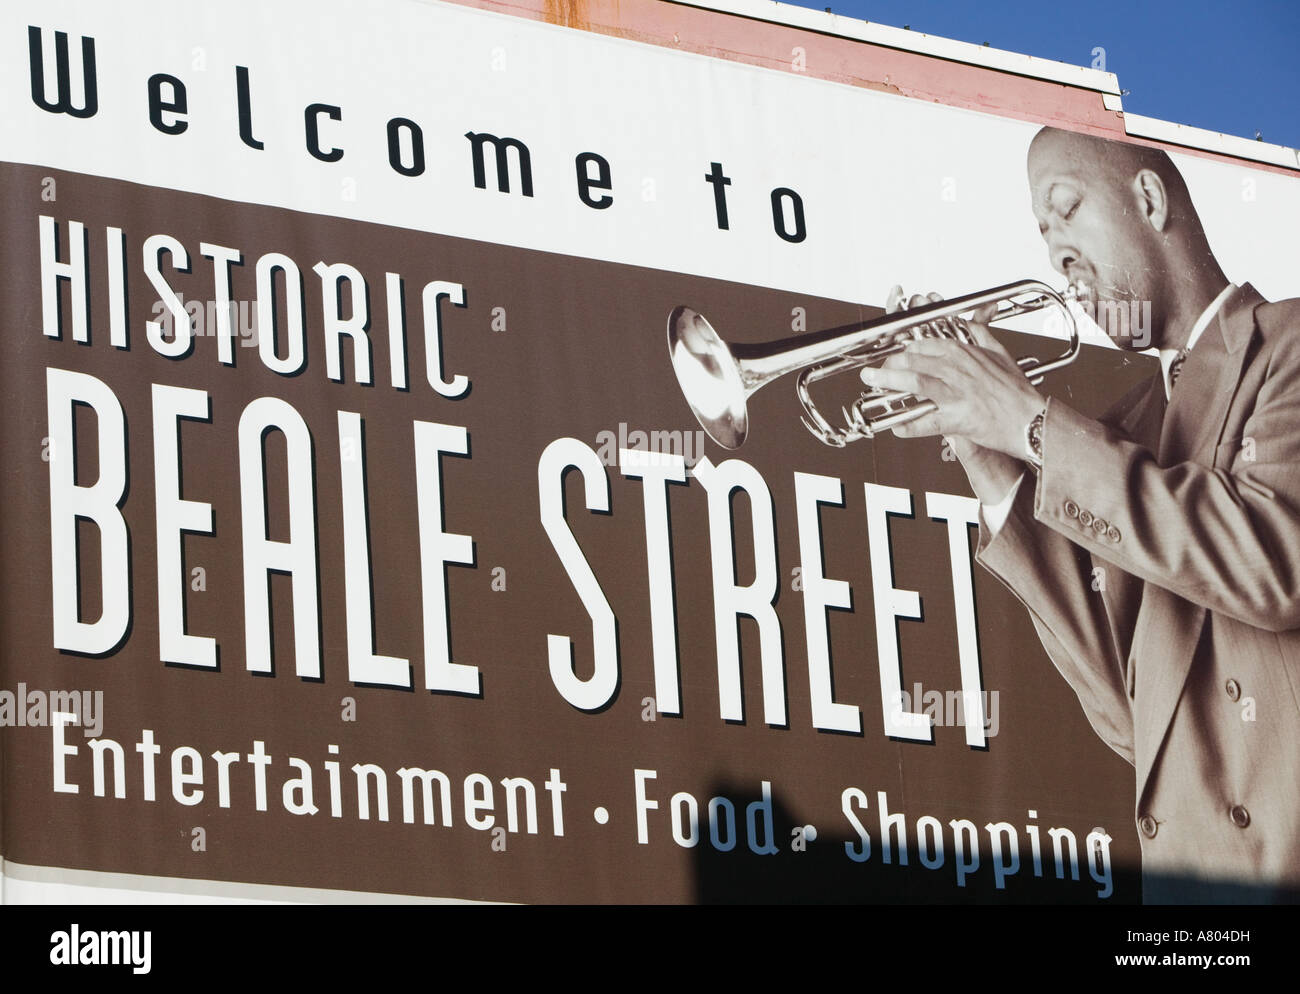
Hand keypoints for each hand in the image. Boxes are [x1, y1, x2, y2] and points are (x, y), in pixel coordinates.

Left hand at [860, 286, 1045, 459]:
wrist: (1032, 419)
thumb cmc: (1017, 392)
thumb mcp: (1001, 355)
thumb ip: (983, 336)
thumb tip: (972, 323)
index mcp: (965, 353)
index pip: (925, 346)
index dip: (903, 352)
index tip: (892, 357)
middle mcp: (958, 369)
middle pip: (914, 361)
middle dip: (888, 365)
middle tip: (872, 372)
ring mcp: (957, 392)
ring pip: (915, 383)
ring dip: (888, 382)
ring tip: (871, 383)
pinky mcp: (959, 417)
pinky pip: (928, 421)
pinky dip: (910, 425)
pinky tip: (896, 428)